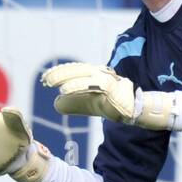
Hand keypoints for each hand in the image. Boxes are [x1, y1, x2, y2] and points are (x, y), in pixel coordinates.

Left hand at [41, 62, 172, 129]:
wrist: (137, 111)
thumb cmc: (115, 106)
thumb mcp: (90, 105)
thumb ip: (75, 103)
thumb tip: (56, 104)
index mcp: (96, 75)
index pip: (76, 70)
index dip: (61, 72)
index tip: (45, 78)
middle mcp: (101, 74)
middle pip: (78, 70)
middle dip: (60, 73)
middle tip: (45, 79)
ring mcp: (108, 80)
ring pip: (83, 75)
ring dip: (65, 77)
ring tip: (50, 82)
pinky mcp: (112, 88)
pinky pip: (92, 85)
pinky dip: (77, 86)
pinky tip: (64, 90)